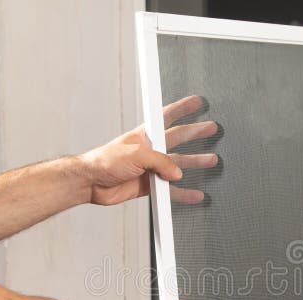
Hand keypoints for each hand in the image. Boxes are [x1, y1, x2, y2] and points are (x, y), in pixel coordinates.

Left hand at [80, 95, 217, 205]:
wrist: (91, 182)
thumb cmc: (105, 161)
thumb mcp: (137, 154)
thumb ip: (161, 162)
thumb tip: (178, 173)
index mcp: (146, 135)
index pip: (167, 117)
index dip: (182, 108)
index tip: (197, 103)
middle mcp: (150, 150)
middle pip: (178, 139)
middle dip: (196, 133)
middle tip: (211, 128)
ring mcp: (150, 168)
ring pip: (178, 165)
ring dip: (195, 162)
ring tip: (211, 160)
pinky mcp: (149, 186)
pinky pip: (171, 190)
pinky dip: (184, 193)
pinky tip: (195, 194)